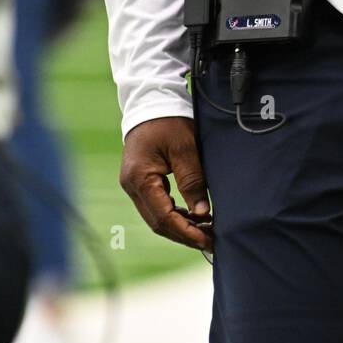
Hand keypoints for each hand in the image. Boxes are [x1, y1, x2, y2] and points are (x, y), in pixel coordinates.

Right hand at [119, 116, 212, 250]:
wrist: (152, 100)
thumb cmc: (169, 120)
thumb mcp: (185, 148)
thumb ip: (193, 181)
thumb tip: (203, 213)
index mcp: (139, 178)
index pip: (163, 217)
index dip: (186, 232)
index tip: (207, 240)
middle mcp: (131, 186)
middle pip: (157, 222)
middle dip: (184, 234)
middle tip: (211, 242)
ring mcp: (133, 184)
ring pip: (156, 217)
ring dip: (180, 226)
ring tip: (206, 232)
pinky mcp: (140, 181)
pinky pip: (156, 206)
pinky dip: (174, 214)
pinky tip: (193, 217)